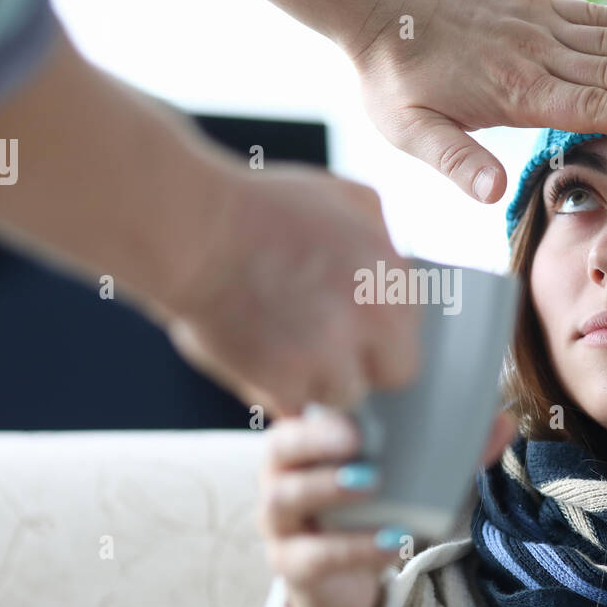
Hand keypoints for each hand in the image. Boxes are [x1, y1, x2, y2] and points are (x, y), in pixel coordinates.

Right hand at [162, 161, 420, 416]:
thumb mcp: (344, 198)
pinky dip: (276, 390)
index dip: (378, 328)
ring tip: (279, 340)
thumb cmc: (262, 209)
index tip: (346, 318)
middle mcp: (374, 320)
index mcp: (393, 277)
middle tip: (322, 343)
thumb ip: (381, 237)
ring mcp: (332, 356)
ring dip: (316, 378)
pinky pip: (295, 408)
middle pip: (395, 374)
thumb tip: (392, 272)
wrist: (195, 231)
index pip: (411, 330)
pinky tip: (256, 353)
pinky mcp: (287, 385)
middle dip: (364, 362)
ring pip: (344, 395)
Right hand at [260, 407, 516, 606]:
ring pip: (285, 499)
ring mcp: (279, 523)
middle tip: (358, 437)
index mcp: (306, 439)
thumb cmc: (370, 513)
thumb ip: (453, 451)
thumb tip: (505, 421)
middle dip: (316, 438)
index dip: (320, 396)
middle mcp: (281, 474)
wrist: (339, 586)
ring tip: (372, 482)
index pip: (299, 407)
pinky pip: (314, 557)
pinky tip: (393, 541)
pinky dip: (355, 547)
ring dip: (329, 487)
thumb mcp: (408, 480)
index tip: (353, 385)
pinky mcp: (290, 566)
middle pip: (281, 448)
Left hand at [345, 0, 606, 202]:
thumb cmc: (396, 80)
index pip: (588, 106)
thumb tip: (494, 193)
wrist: (382, 8)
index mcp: (513, 92)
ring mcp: (538, 25)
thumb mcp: (411, 132)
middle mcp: (535, 55)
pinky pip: (592, 14)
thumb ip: (455, 162)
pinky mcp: (536, 6)